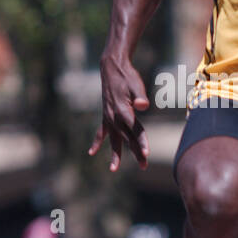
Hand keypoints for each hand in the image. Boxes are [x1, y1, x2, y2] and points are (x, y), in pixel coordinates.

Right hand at [88, 53, 149, 172]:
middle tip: (144, 165)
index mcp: (123, 110)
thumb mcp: (136, 84)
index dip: (141, 141)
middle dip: (135, 151)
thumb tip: (144, 105)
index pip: (135, 129)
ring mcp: (109, 117)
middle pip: (127, 137)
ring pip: (114, 139)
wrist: (112, 68)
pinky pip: (101, 132)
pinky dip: (97, 142)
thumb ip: (140, 95)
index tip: (146, 153)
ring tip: (113, 169)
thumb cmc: (127, 75)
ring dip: (115, 154)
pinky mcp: (106, 116)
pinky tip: (91, 152)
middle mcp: (114, 116)